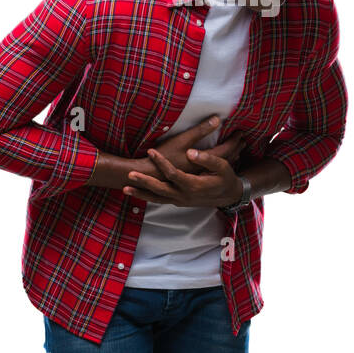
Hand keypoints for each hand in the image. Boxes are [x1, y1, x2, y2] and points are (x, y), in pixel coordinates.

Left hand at [124, 145, 244, 207]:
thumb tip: (191, 152)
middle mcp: (184, 196)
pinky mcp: (177, 202)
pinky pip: (159, 200)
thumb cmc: (225, 178)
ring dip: (140, 194)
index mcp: (194, 185)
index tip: (151, 151)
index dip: (161, 162)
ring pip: (157, 198)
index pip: (173, 174)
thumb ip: (207, 159)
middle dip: (144, 182)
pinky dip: (147, 197)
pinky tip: (135, 192)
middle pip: (160, 189)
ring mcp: (180, 201)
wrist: (229, 196)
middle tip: (130, 174)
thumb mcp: (222, 166)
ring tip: (124, 188)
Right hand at [149, 115, 244, 175]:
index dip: (234, 140)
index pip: (226, 149)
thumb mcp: (182, 140)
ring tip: (236, 150)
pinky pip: (214, 170)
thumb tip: (217, 119)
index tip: (240, 132)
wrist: (148, 174)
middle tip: (242, 140)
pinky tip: (220, 162)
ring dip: (231, 157)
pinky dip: (221, 164)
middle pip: (227, 159)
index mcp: (204, 159)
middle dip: (236, 148)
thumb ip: (200, 130)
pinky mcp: (194, 177)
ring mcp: (200, 174)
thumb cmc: (165, 156)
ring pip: (221, 166)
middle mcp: (205, 169)